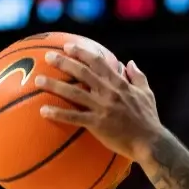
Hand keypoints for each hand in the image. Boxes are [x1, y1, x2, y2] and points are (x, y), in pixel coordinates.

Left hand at [37, 46, 164, 162]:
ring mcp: (102, 108)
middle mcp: (108, 92)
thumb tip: (130, 62)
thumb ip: (138, 76)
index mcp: (119, 83)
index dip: (82, 52)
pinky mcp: (97, 124)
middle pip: (82, 72)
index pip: (98, 62)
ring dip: (54, 85)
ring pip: (73, 92)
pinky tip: (43, 111)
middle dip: (63, 62)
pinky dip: (58, 113)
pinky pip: (73, 117)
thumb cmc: (149, 119)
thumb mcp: (147, 93)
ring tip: (38, 80)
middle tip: (47, 56)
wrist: (150, 142)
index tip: (68, 46)